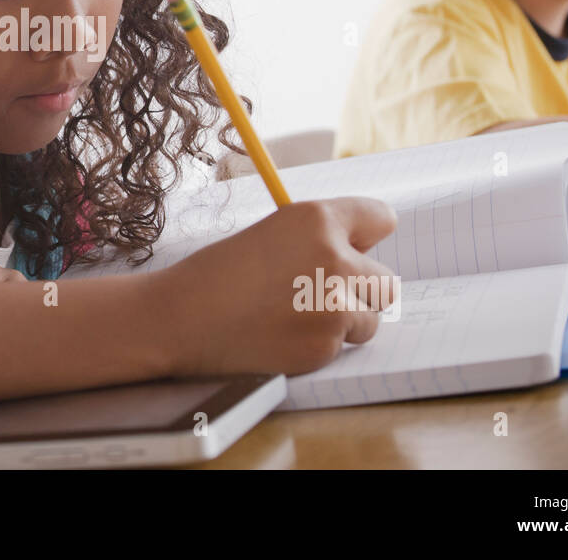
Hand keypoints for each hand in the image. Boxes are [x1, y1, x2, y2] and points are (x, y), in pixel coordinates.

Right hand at [151, 196, 397, 376]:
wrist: (181, 317)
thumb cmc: (219, 272)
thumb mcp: (272, 233)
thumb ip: (320, 237)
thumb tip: (363, 251)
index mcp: (318, 219)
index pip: (381, 219)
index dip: (366, 236)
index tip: (357, 246)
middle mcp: (336, 260)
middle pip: (386, 279)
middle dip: (361, 287)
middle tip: (323, 291)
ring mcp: (334, 308)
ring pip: (369, 318)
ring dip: (342, 320)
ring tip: (293, 314)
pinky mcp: (324, 347)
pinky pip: (340, 346)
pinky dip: (317, 344)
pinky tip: (279, 334)